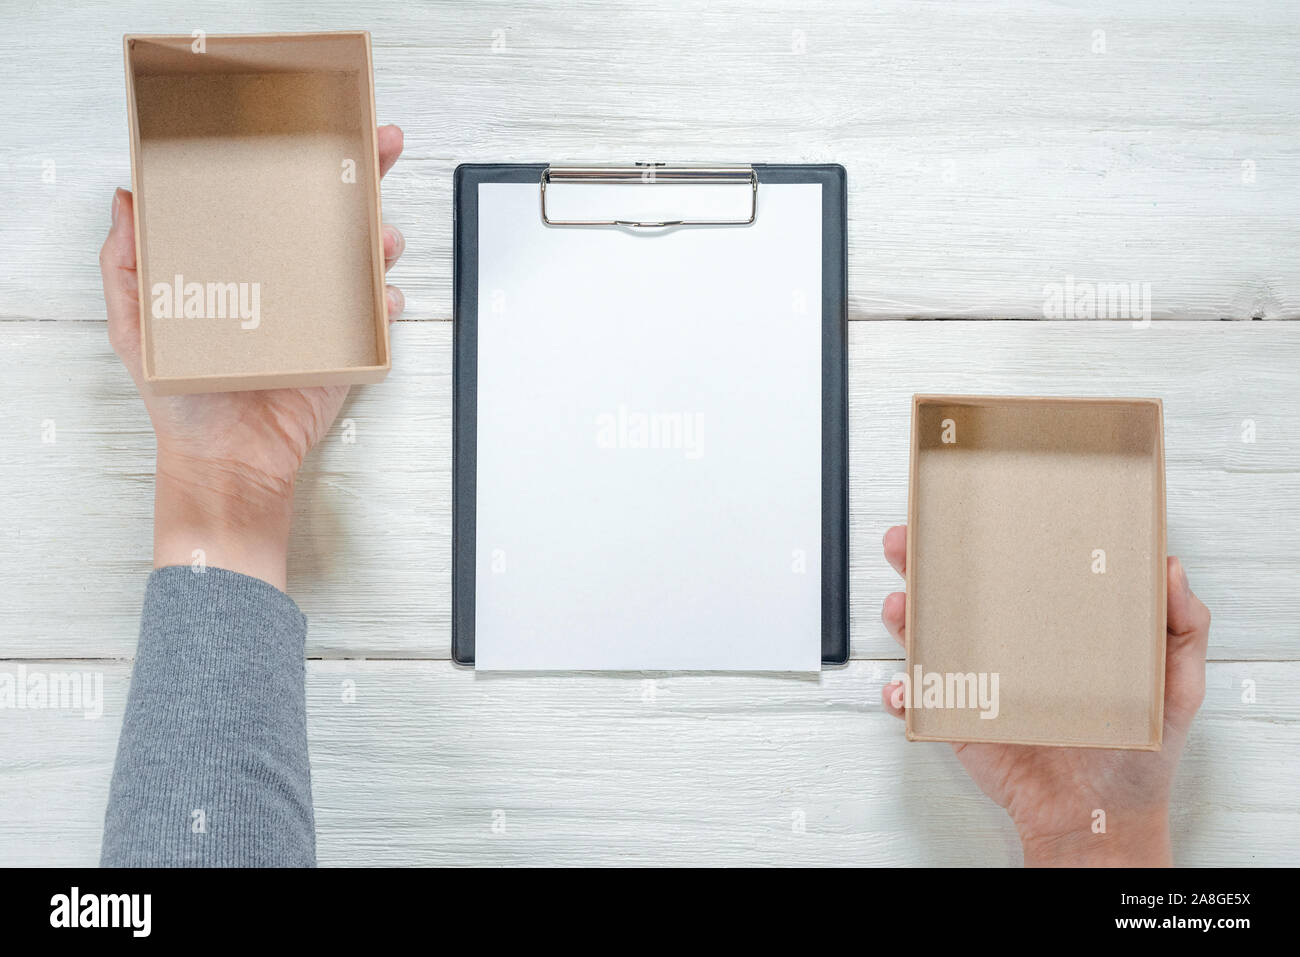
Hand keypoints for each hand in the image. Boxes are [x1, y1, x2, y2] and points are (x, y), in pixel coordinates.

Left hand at [99, 125, 406, 590]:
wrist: (229, 461)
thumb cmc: (182, 401)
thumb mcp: (135, 324)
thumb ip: (126, 264)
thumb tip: (127, 200)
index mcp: (235, 266)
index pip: (263, 199)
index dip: (285, 160)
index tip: (302, 124)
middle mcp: (280, 281)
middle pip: (324, 213)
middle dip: (356, 172)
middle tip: (376, 141)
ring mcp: (317, 312)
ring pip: (359, 256)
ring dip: (378, 235)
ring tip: (381, 231)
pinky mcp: (345, 346)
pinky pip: (375, 314)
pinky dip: (385, 299)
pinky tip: (382, 293)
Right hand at [879, 525, 1210, 866]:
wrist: (1097, 820)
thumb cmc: (1137, 758)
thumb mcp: (1175, 686)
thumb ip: (1181, 627)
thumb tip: (1170, 568)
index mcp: (1057, 630)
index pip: (1021, 572)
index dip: (996, 539)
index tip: (980, 508)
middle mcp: (1012, 648)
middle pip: (960, 594)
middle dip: (926, 562)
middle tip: (909, 541)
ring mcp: (981, 682)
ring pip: (931, 638)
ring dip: (906, 617)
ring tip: (901, 603)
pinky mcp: (960, 720)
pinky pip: (922, 701)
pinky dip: (905, 692)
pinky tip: (906, 686)